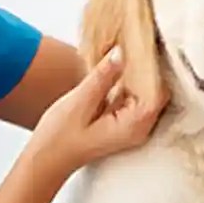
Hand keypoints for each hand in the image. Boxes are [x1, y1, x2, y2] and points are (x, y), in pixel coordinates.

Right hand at [26, 47, 166, 176]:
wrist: (45, 161)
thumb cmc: (58, 140)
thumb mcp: (79, 102)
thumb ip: (103, 77)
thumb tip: (121, 53)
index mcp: (133, 126)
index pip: (158, 92)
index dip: (153, 68)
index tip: (144, 45)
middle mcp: (139, 129)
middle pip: (155, 91)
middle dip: (145, 67)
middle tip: (134, 41)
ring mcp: (132, 126)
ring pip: (144, 92)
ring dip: (135, 73)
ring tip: (126, 48)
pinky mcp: (122, 122)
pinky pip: (132, 97)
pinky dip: (126, 82)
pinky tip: (116, 67)